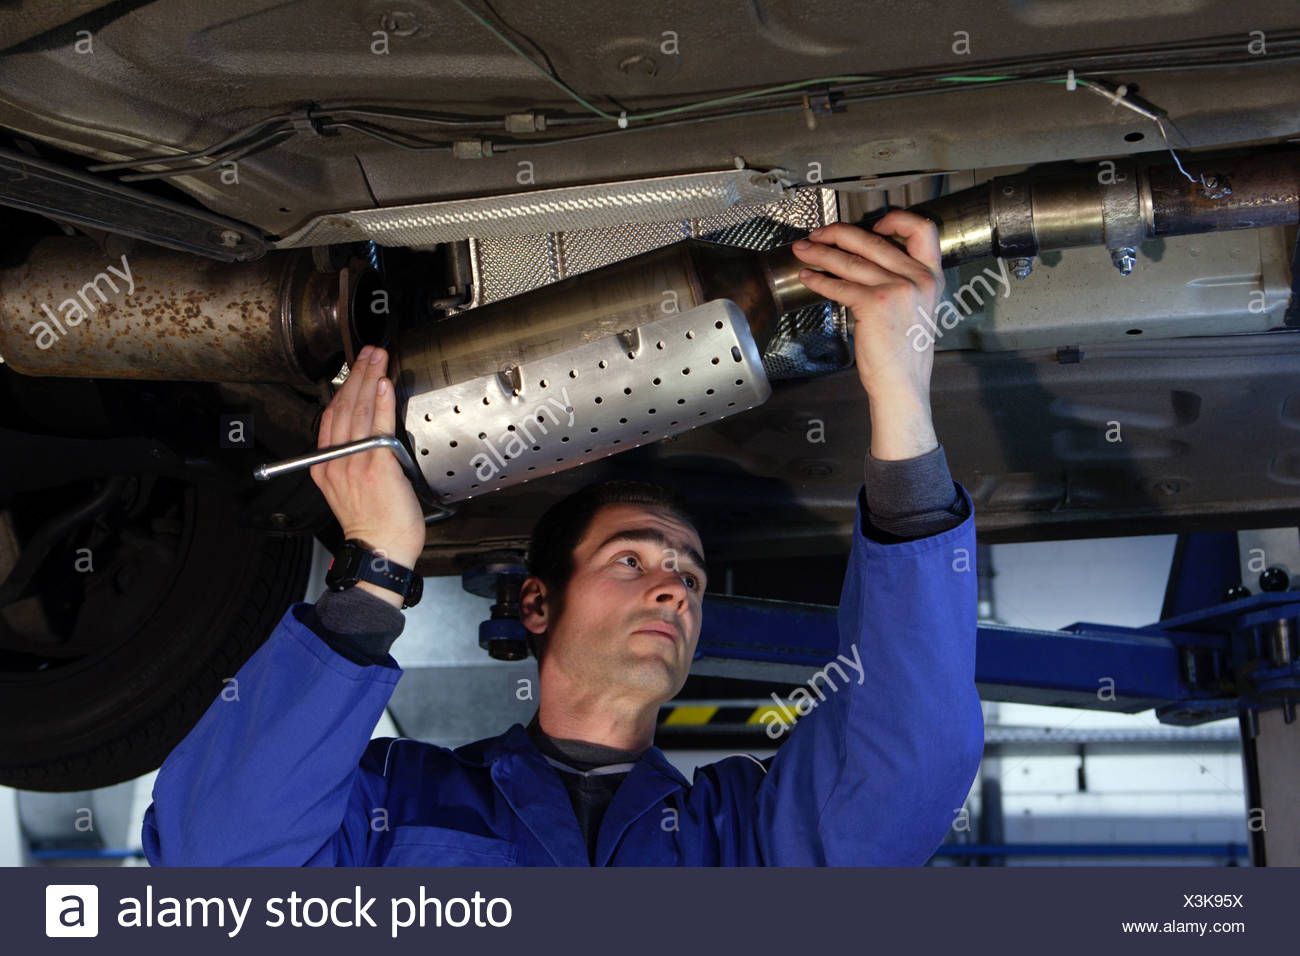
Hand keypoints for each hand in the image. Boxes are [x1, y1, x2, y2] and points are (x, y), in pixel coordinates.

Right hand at [309, 345, 424, 574]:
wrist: (379, 552)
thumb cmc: (374, 527)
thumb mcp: (350, 492)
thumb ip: (352, 463)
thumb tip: (369, 438)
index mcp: (325, 467)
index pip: (331, 418)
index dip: (343, 390)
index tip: (355, 370)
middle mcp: (336, 462)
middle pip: (342, 408)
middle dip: (356, 374)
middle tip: (369, 352)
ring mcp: (354, 463)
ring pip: (358, 411)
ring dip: (368, 379)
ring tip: (377, 358)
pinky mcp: (376, 467)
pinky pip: (378, 427)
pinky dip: (381, 403)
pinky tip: (383, 384)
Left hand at [790, 211, 943, 405]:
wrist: (902, 383)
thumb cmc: (904, 353)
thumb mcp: (916, 309)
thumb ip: (902, 281)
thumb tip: (866, 261)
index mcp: (931, 277)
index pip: (923, 229)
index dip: (896, 219)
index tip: (873, 224)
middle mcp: (918, 278)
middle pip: (873, 240)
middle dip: (838, 233)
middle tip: (818, 235)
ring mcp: (897, 289)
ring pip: (851, 261)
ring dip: (821, 253)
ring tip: (803, 252)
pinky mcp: (875, 303)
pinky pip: (840, 284)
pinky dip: (819, 280)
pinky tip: (808, 278)